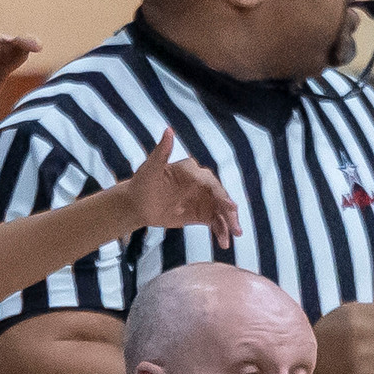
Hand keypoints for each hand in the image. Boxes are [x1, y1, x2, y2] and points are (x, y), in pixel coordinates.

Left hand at [120, 130, 241, 249]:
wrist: (137, 203)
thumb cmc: (143, 182)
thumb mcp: (150, 168)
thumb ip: (162, 152)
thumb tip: (168, 130)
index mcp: (192, 172)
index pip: (210, 183)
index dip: (220, 194)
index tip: (228, 206)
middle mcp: (201, 185)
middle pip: (220, 198)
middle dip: (229, 212)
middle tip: (236, 226)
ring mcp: (202, 200)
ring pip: (220, 212)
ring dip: (228, 224)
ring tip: (233, 237)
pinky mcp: (200, 214)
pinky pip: (214, 222)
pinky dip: (220, 231)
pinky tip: (224, 242)